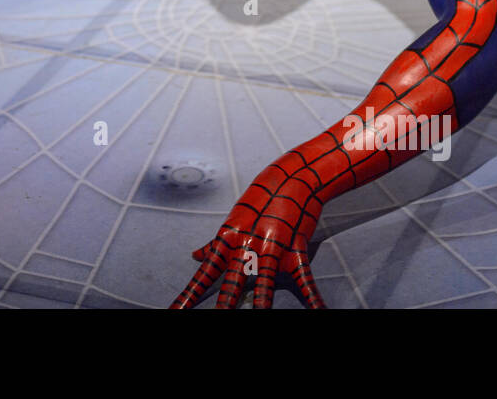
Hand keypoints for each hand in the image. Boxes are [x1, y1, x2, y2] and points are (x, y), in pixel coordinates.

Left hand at [171, 166, 325, 308]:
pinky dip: (313, 298)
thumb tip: (195, 255)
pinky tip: (319, 313)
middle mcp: (247, 246)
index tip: (176, 311)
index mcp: (228, 241)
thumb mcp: (232, 223)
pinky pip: (305, 279)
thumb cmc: (258, 200)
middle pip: (232, 280)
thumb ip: (214, 244)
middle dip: (224, 302)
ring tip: (259, 315)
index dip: (190, 294)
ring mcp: (271, 248)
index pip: (205, 273)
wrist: (290, 178)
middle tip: (216, 318)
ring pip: (265, 280)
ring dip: (262, 302)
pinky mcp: (295, 250)